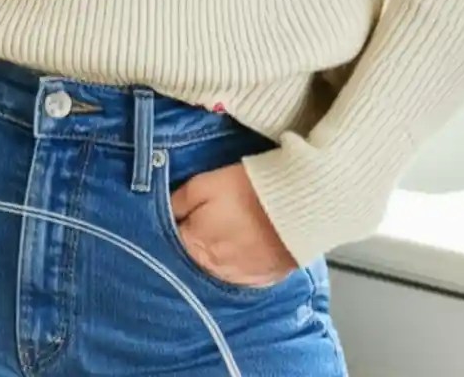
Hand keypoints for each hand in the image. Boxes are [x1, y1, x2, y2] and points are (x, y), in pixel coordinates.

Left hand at [170, 164, 295, 286]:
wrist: (299, 203)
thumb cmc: (248, 190)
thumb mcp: (203, 185)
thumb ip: (177, 202)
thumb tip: (164, 213)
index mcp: (194, 245)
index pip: (172, 239)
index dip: (180, 222)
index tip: (190, 211)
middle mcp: (213, 268)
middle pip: (196, 255)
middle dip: (200, 237)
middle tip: (215, 216)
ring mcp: (239, 276)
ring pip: (220, 266)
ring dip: (222, 251)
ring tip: (236, 228)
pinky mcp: (263, 279)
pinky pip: (244, 272)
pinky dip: (243, 260)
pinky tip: (249, 243)